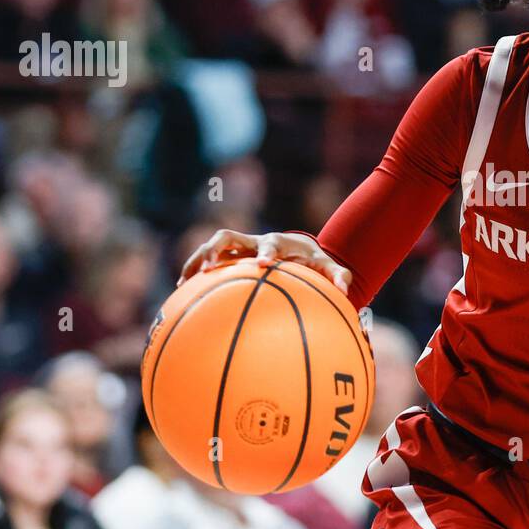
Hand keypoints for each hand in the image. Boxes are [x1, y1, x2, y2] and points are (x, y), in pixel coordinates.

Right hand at [177, 229, 351, 294]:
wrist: (299, 248)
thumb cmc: (313, 262)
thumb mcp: (328, 268)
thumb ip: (338, 276)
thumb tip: (346, 289)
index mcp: (278, 244)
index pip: (271, 244)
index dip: (267, 252)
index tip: (264, 264)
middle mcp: (254, 242)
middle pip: (231, 237)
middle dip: (218, 250)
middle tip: (210, 268)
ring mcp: (240, 248)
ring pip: (213, 246)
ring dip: (198, 260)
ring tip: (184, 282)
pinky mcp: (230, 256)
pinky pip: (208, 260)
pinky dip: (194, 271)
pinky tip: (182, 291)